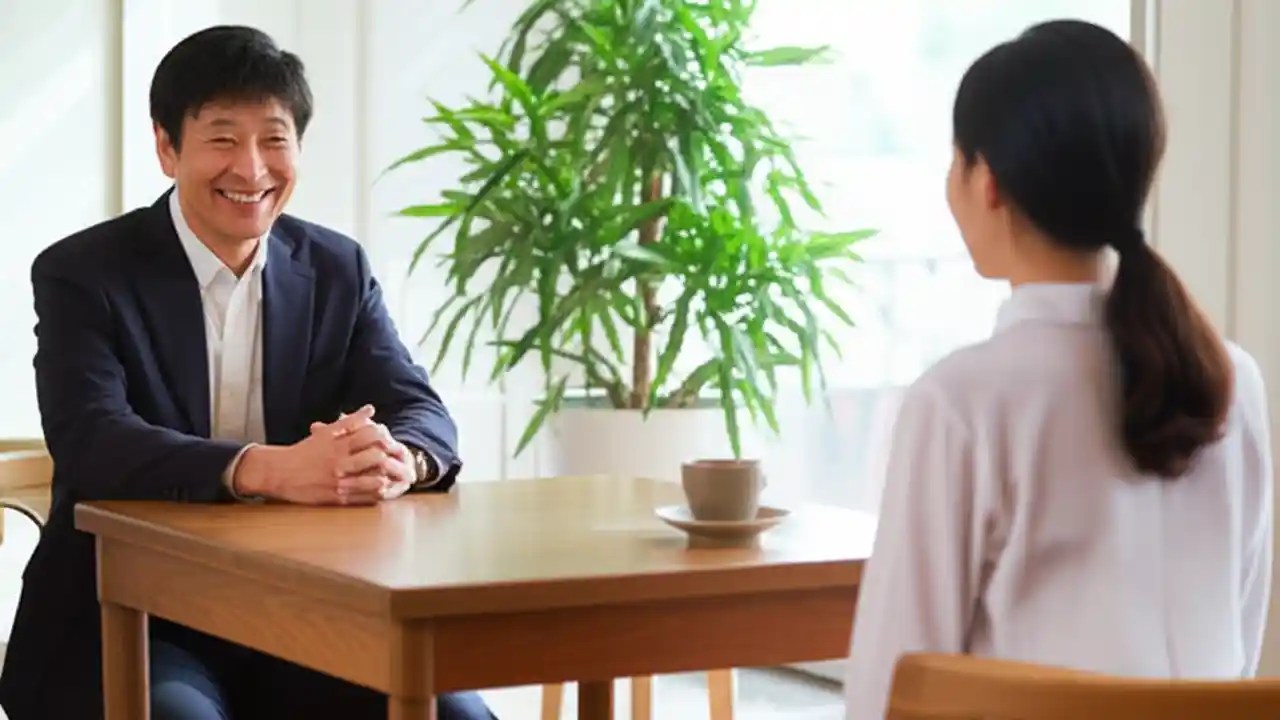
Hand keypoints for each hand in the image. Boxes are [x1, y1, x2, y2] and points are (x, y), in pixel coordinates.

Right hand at [234, 405, 398, 504]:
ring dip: (386, 476)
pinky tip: (382, 487)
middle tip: (395, 456)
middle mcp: (340, 463)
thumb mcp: (325, 433)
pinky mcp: (338, 499)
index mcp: (338, 445)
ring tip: (390, 472)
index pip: (370, 435)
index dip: (384, 435)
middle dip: (389, 455)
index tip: (388, 438)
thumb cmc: (305, 451)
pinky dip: (378, 492)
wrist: (280, 473)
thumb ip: (350, 421)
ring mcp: (340, 483)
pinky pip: (365, 498)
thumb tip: (371, 409)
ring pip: (374, 480)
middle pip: (376, 457)